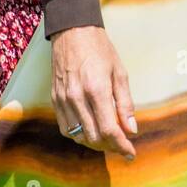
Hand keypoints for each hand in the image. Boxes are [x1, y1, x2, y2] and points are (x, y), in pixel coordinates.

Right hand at [50, 25, 137, 159]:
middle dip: (110, 147)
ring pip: (77, 136)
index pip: (108, 129)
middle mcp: (76, 98)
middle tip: (123, 147)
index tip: (131, 153)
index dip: (121, 145)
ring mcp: (62, 100)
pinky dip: (79, 135)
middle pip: (92, 137)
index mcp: (96, 90)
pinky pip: (65, 128)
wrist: (73, 33)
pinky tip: (91, 132)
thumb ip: (125, 103)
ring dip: (95, 144)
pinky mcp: (54, 100)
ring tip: (110, 141)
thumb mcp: (120, 73)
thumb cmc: (101, 50)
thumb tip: (132, 129)